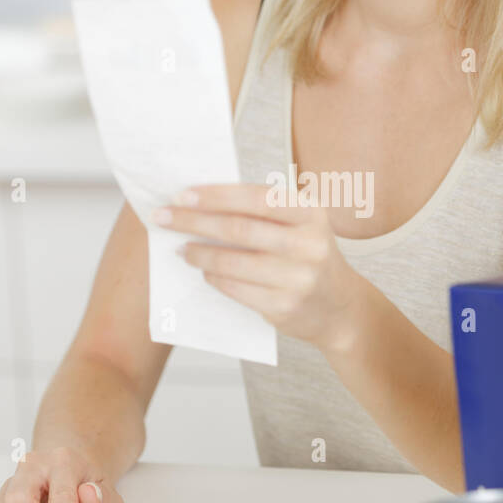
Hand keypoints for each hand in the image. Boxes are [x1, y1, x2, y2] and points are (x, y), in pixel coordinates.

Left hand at [151, 183, 365, 354]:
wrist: (339, 306)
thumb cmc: (307, 255)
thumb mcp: (300, 224)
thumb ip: (262, 211)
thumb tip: (201, 200)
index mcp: (310, 212)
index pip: (255, 197)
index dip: (215, 195)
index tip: (182, 195)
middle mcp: (309, 243)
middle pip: (238, 229)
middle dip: (194, 222)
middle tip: (163, 217)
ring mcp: (298, 278)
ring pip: (232, 262)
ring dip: (199, 253)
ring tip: (180, 247)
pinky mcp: (285, 307)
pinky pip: (236, 288)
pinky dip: (214, 277)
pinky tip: (203, 269)